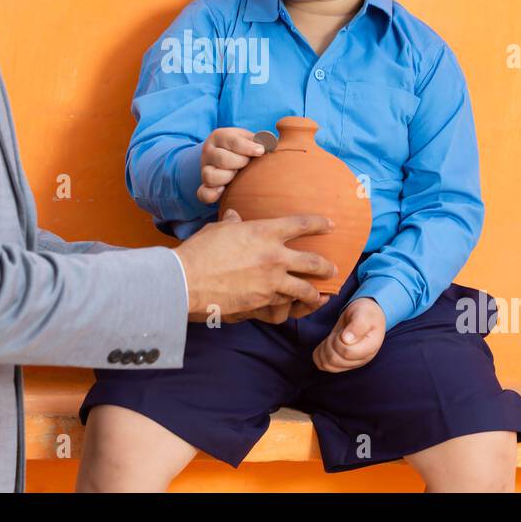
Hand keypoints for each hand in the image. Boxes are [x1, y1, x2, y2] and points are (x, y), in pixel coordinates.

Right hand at [175, 208, 336, 321]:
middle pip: (314, 261)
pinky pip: (284, 303)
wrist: (187, 280)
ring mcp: (271, 281)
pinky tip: (292, 305)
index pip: (302, 224)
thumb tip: (235, 216)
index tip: (331, 225)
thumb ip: (233, 223)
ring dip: (313, 292)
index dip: (320, 224)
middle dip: (327, 266)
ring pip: (305, 289)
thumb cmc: (199, 251)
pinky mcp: (262, 301)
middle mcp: (274, 256)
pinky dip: (289, 304)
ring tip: (318, 294)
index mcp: (264, 231)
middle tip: (333, 268)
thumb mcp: (218, 229)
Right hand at [195, 127, 264, 203]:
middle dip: (240, 162)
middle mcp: (208, 152)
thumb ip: (260, 139)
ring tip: (237, 175)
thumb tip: (272, 144)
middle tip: (248, 163)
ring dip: (227, 177)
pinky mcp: (204, 185)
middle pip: (221, 159)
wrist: (228, 155)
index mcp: (219, 136)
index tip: (261, 151)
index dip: (248, 148)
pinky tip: (224, 190)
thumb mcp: (249, 138)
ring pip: (209, 176)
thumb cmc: (243, 147)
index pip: (232, 141)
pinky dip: (212, 194)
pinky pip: (203, 193)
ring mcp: (204, 169)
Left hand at [312, 297, 385, 371]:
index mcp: (369, 348)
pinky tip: (325, 344)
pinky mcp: (341, 364)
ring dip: (324, 349)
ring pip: (328, 365)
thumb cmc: (366, 314)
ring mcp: (351, 363)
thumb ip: (357, 326)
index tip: (342, 331)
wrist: (366, 316)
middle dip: (330, 343)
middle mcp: (361, 359)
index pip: (347, 352)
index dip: (338, 341)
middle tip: (336, 333)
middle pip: (335, 360)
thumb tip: (346, 340)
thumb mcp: (364, 314)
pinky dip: (319, 354)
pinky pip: (323, 365)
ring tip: (331, 338)